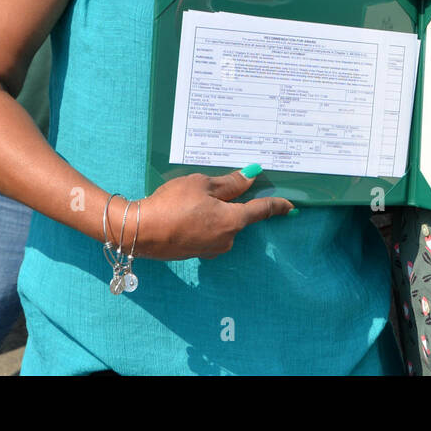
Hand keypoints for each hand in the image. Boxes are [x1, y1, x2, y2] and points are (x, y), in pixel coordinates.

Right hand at [135, 168, 292, 259]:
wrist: (140, 231)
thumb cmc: (172, 204)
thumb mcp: (201, 185)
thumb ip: (229, 183)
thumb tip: (251, 177)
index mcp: (233, 221)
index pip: (261, 211)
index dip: (278, 206)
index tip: (291, 207)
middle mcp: (227, 239)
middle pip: (239, 217)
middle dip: (232, 204)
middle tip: (213, 189)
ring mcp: (211, 249)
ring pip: (222, 225)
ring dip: (215, 213)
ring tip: (191, 200)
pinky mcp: (196, 253)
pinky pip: (208, 234)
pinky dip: (203, 223)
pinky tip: (185, 213)